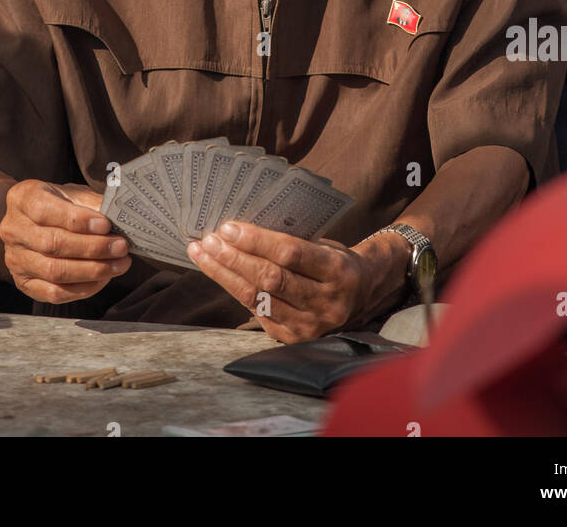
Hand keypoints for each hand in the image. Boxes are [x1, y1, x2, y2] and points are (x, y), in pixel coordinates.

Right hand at [0, 179, 130, 302]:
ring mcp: (15, 258)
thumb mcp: (73, 193)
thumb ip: (91, 202)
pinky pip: (53, 293)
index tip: (106, 225)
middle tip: (120, 247)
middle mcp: (13, 229)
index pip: (46, 211)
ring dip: (92, 270)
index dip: (78, 220)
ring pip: (54, 271)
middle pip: (52, 244)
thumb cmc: (59, 203)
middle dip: (92, 247)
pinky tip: (103, 279)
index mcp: (22, 198)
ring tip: (118, 264)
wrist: (36, 221)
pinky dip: (82, 289)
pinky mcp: (23, 283)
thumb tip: (117, 215)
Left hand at [187, 221, 389, 343]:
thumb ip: (291, 242)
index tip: (228, 227)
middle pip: (269, 278)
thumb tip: (242, 229)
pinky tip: (220, 274)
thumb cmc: (336, 260)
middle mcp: (325, 303)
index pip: (290, 254)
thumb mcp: (325, 245)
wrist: (363, 294)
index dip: (256, 240)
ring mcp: (310, 325)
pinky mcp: (294, 339)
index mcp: (337, 271)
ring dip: (225, 275)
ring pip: (257, 298)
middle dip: (233, 257)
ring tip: (203, 254)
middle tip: (208, 240)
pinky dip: (236, 291)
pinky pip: (257, 312)